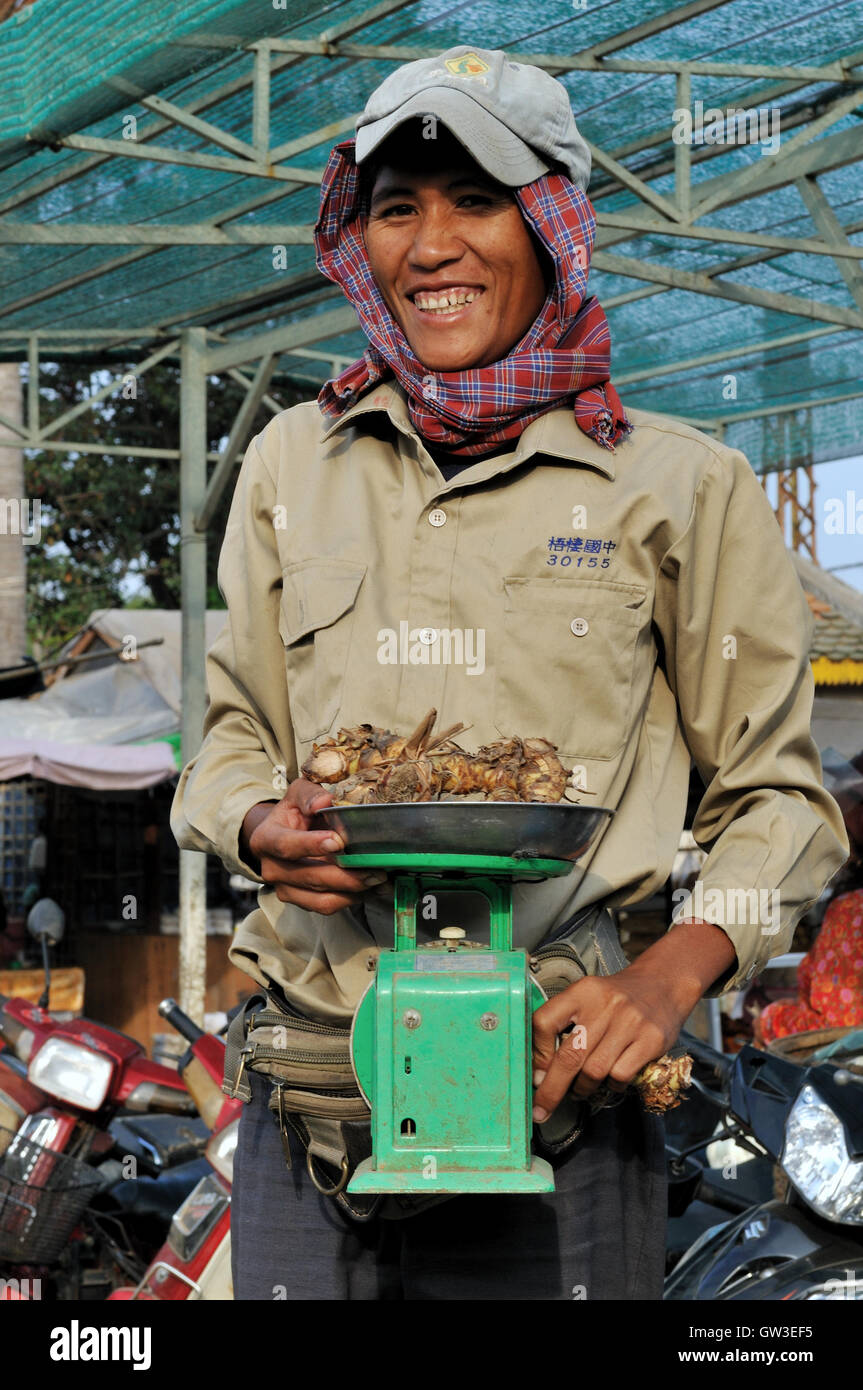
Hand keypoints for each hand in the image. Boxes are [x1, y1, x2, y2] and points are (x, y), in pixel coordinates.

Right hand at [240, 779, 386, 914]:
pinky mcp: (300, 902)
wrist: (284, 834)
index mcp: (265, 839)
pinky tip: (373, 889)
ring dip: (353, 891)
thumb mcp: (298, 794)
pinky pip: (327, 906)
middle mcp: (271, 869)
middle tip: (374, 869)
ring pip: (321, 898)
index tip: (338, 842)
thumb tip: (325, 802)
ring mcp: (285, 889)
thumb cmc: (295, 813)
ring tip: (379, 880)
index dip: (311, 845)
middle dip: (345, 875)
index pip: (286, 845)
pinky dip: (353, 899)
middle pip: (310, 877)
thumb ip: (310, 795)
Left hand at [531, 918, 736, 1119]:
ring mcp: (630, 1022)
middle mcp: (604, 1004)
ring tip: (580, 1090)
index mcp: (581, 992)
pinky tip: (610, 1082)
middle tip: (542, 1109)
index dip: (537, 1054)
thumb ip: (563, 1024)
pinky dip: (611, 1086)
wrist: (662, 985)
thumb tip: (540, 1071)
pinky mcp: (651, 1039)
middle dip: (552, 1089)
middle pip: (569, 1055)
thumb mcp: (586, 998)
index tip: (535, 1076)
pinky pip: (621, 1075)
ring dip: (583, 1089)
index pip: (545, 1021)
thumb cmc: (615, 999)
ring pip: (594, 1071)